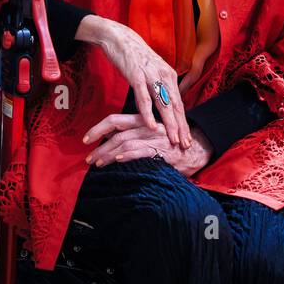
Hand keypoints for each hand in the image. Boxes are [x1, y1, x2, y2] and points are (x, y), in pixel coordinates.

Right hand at [77, 15, 191, 149]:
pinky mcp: (136, 76)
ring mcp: (151, 76)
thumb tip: (166, 103)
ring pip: (163, 104)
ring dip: (169, 124)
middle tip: (185, 145)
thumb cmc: (135, 57)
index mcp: (169, 76)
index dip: (184, 123)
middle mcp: (164, 76)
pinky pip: (143, 98)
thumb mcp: (153, 71)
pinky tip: (151, 126)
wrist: (119, 38)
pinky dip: (148, 113)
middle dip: (181, 128)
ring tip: (173, 140)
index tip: (187, 140)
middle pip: (175, 107)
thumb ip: (160, 86)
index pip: (179, 104)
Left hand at [83, 113, 211, 176]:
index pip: (115, 120)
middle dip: (99, 145)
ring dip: (109, 153)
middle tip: (89, 158)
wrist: (197, 148)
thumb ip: (134, 137)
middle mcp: (146, 126)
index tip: (85, 139)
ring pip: (125, 142)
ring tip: (98, 163)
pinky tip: (117, 160)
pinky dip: (128, 155)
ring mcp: (154, 138)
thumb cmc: (172, 143)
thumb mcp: (151, 135)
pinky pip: (141, 151)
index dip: (98, 128)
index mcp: (142, 121)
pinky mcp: (162, 150)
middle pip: (117, 132)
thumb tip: (113, 146)